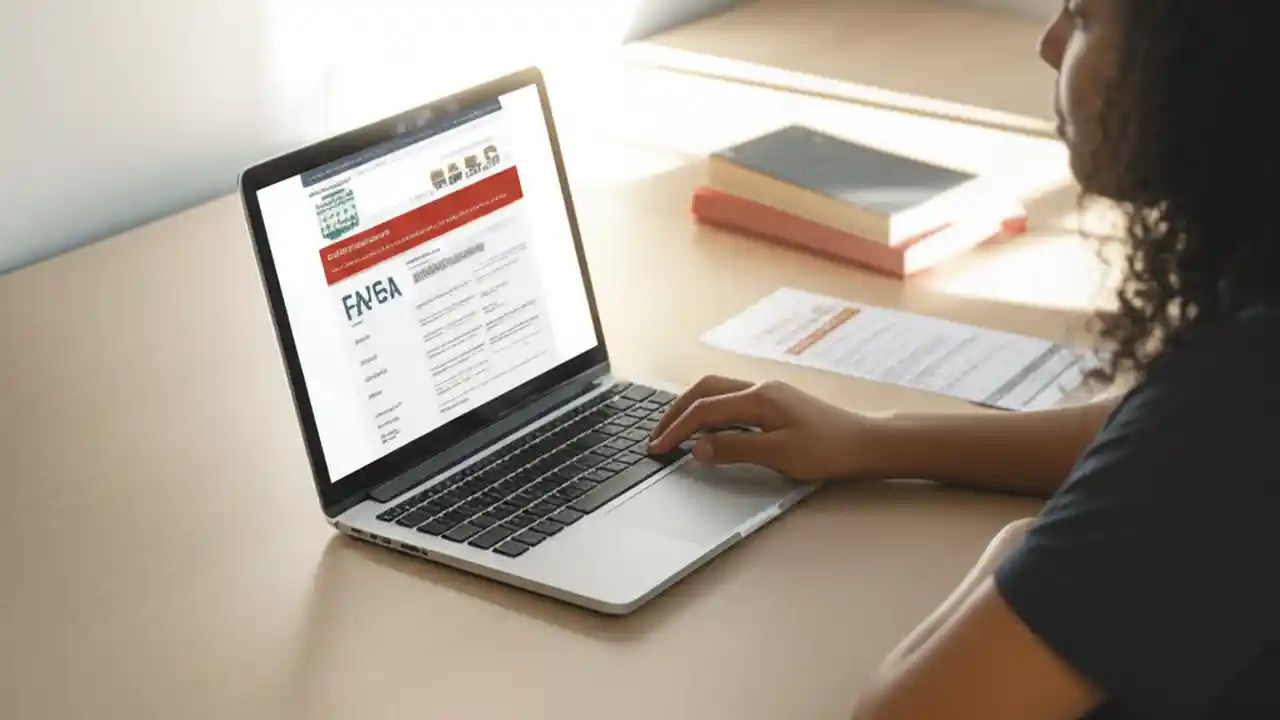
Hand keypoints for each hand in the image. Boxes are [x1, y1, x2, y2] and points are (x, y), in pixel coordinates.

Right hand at [647, 375, 878, 480]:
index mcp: (759, 398)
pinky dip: (710, 413)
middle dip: (675, 411)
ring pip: (717, 392)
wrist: (867, 443)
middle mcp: (760, 389)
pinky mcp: (776, 404)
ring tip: (674, 432)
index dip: (676, 429)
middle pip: (704, 390)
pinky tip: (708, 431)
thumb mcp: (779, 455)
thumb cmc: (829, 450)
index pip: (704, 410)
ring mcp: (769, 394)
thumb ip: (735, 449)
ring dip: (691, 409)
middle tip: (656, 436)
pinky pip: (731, 401)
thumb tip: (698, 449)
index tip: (657, 448)